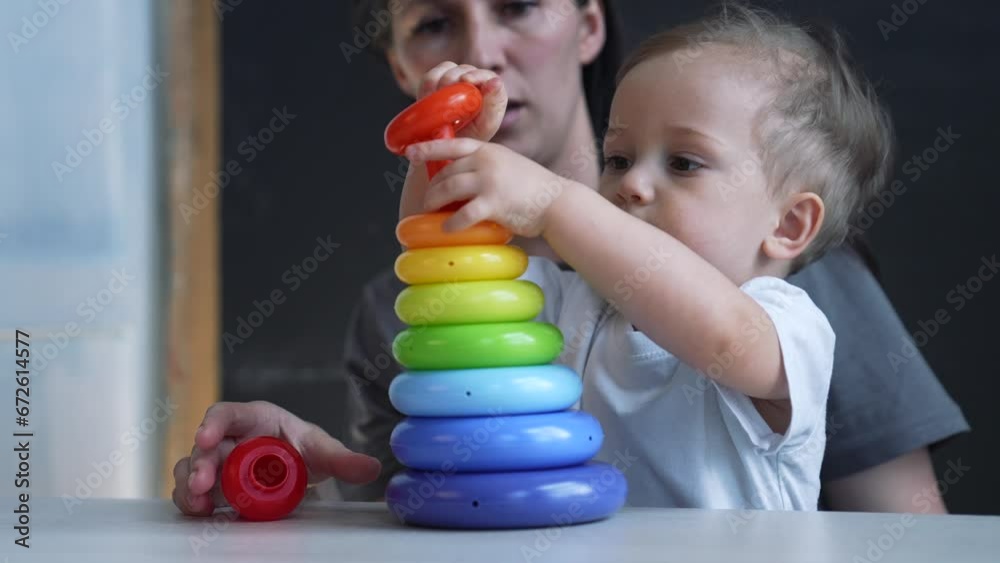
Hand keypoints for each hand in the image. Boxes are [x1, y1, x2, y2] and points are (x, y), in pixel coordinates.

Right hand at [171, 401, 380, 515]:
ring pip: (192, 468)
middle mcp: (230, 438)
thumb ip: (344, 460)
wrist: (297, 468)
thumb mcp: (324, 451)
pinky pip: (193, 492)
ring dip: (189, 485)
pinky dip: (191, 502)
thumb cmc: (303, 448)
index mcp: (253, 418)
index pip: (226, 413)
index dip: (213, 423)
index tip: (206, 436)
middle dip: (200, 463)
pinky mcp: (214, 486)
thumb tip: (371, 468)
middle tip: (202, 483)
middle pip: (205, 446)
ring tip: (198, 505)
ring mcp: (218, 463)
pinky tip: (200, 513)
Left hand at [406, 138, 576, 237]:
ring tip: (430, 212)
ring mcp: (490, 181)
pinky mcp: (494, 203)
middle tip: (427, 199)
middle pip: (447, 171)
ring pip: (449, 188)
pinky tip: (447, 230)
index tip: (410, 153)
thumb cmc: (534, 188)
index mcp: (489, 150)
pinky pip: (463, 214)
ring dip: (435, 202)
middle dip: (432, 186)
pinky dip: (452, 224)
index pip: (452, 144)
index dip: (428, 148)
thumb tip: (465, 178)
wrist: (558, 202)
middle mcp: (487, 161)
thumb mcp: (510, 164)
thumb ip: (488, 166)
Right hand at [417, 61, 506, 142]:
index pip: (487, 75)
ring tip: (438, 102)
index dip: (476, 74)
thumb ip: (494, 103)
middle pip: (464, 69)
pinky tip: (428, 99)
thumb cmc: (472, 137)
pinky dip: (428, 86)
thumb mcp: (486, 125)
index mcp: (490, 91)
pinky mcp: (436, 84)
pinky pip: (430, 77)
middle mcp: (473, 82)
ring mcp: (455, 81)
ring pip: (447, 69)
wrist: (449, 148)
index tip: (466, 80)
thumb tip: (496, 81)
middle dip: (454, 80)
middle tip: (447, 98)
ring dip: (440, 83)